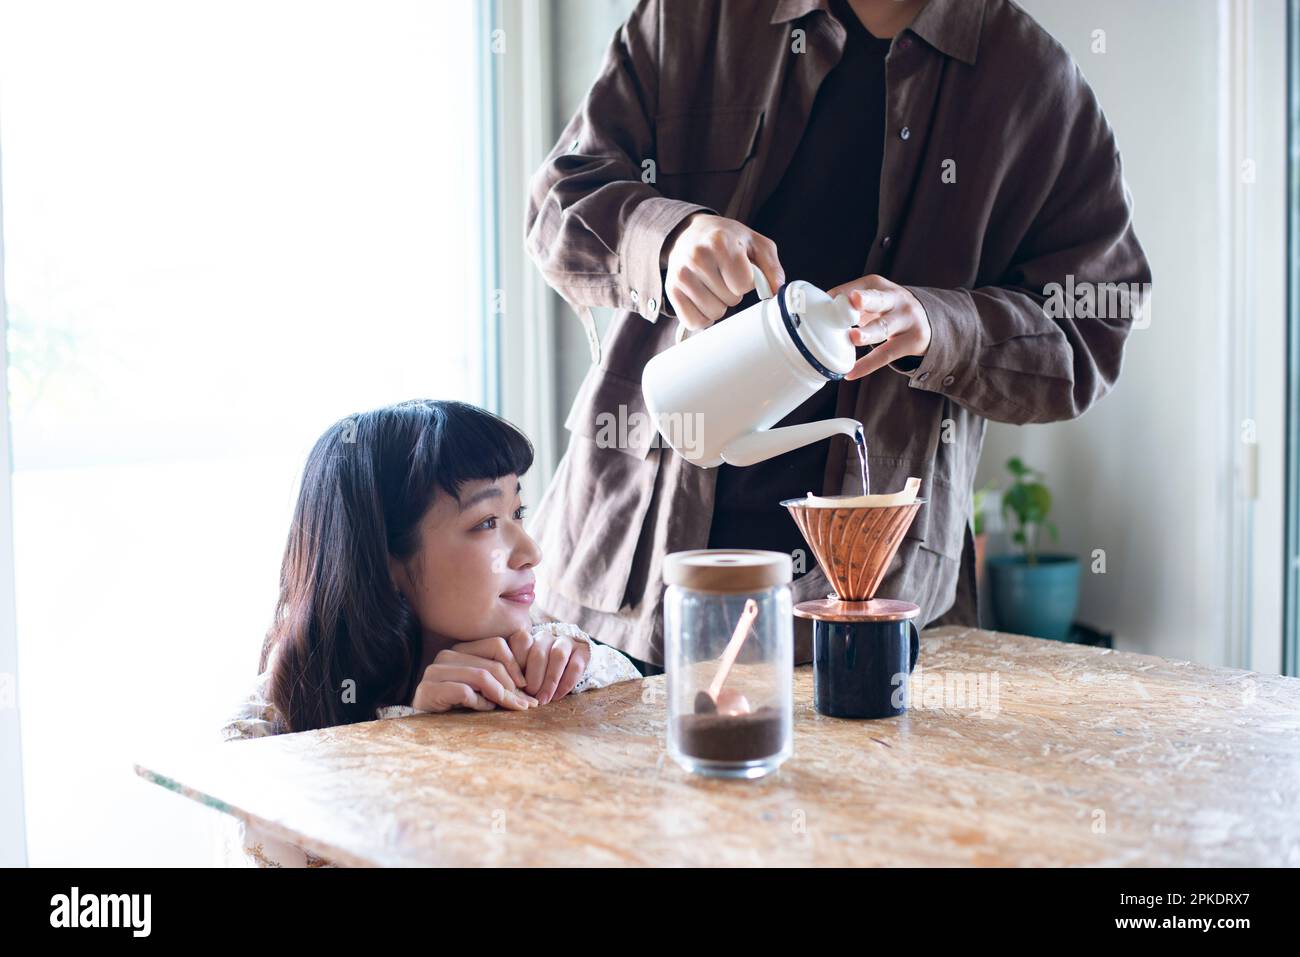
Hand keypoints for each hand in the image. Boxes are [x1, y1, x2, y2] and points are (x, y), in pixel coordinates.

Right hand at [410, 636, 538, 711]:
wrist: (423, 723)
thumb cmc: (457, 705)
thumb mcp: (481, 688)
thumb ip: (499, 679)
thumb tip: (530, 688)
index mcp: (461, 649)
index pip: (497, 645)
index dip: (516, 665)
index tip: (526, 687)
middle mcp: (447, 655)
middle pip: (493, 664)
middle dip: (513, 687)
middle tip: (524, 705)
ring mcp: (435, 671)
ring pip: (481, 676)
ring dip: (500, 695)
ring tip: (507, 708)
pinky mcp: (428, 689)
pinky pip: (465, 692)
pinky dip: (479, 703)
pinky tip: (483, 709)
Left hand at [507, 627, 590, 705]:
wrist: (568, 664)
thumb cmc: (537, 672)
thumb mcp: (522, 670)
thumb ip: (513, 674)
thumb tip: (503, 689)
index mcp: (529, 638)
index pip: (521, 641)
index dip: (517, 663)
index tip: (515, 684)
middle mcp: (546, 637)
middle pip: (539, 652)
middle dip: (534, 677)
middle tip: (530, 695)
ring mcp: (565, 642)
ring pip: (558, 656)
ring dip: (550, 680)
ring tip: (544, 699)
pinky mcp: (583, 651)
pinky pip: (575, 666)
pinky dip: (566, 683)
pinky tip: (558, 696)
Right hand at [662, 213, 783, 330]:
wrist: (688, 232)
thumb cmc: (726, 239)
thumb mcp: (755, 243)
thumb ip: (771, 267)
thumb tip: (775, 291)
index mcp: (721, 243)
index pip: (743, 284)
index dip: (747, 281)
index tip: (740, 269)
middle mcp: (698, 257)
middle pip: (730, 301)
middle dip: (732, 292)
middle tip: (724, 275)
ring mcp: (682, 275)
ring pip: (714, 314)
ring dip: (718, 304)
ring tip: (713, 284)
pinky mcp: (672, 290)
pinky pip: (695, 322)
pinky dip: (703, 316)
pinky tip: (702, 298)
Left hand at [827, 274, 931, 379]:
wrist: (928, 320)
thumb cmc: (887, 309)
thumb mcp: (872, 299)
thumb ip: (847, 304)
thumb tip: (813, 311)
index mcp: (878, 285)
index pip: (857, 288)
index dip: (842, 295)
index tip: (824, 303)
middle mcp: (895, 299)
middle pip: (878, 299)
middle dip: (866, 300)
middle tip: (853, 301)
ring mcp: (906, 319)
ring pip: (883, 327)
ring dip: (867, 333)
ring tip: (853, 338)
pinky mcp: (913, 340)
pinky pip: (886, 354)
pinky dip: (868, 365)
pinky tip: (851, 373)